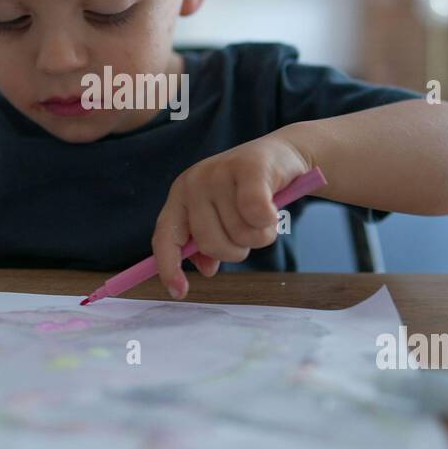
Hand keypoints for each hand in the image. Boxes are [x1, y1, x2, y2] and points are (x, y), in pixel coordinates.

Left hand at [152, 134, 310, 299]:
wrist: (282, 155)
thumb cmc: (248, 191)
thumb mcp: (222, 216)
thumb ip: (208, 241)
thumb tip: (206, 269)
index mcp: (181, 196)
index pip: (165, 236)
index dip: (169, 266)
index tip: (179, 292)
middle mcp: (194, 182)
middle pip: (209, 243)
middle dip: (235, 250)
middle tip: (249, 232)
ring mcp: (219, 172)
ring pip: (239, 233)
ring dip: (259, 235)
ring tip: (263, 215)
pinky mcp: (249, 168)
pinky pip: (257, 216)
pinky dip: (269, 220)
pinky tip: (272, 207)